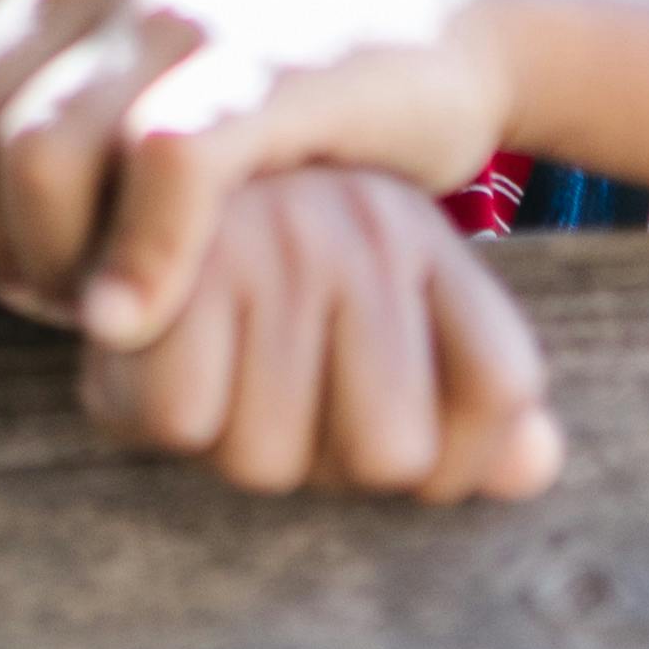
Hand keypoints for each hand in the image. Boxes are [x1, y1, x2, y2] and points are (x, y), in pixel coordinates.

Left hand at [0, 0, 509, 348]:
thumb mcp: (119, 27)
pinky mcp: (264, 71)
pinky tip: (139, 321)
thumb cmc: (260, 53)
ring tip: (93, 308)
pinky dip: (136, 265)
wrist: (445, 8)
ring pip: (33, 158)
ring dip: (48, 265)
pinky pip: (159, 174)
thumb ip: (20, 70)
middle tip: (39, 293)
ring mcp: (178, 10)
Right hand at [76, 166, 563, 502]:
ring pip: (273, 457)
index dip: (450, 459)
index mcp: (430, 246)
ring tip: (205, 364)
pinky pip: (181, 418)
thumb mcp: (375, 336)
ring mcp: (279, 237)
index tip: (378, 422)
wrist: (113, 181)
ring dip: (227, 441)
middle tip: (270, 392)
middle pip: (390, 456)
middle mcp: (371, 226)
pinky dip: (148, 410)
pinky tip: (143, 352)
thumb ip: (470, 406)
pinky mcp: (174, 259)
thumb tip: (536, 468)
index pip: (501, 390)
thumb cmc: (254, 290)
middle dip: (319, 461)